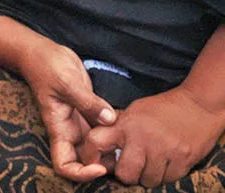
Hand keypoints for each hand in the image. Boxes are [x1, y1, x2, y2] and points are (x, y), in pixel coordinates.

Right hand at [17, 37, 116, 181]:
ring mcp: (81, 121)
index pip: (64, 165)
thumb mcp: (66, 82)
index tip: (99, 167)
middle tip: (123, 156)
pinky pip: (104, 127)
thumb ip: (88, 102)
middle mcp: (70, 130)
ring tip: (130, 142)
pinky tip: (128, 124)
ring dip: (113, 149)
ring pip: (98, 146)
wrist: (42, 52)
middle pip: (86, 161)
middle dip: (104, 164)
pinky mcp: (90, 111)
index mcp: (59, 128)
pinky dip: (116, 131)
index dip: (81, 173)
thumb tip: (110, 120)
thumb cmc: (45, 66)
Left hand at [83, 86, 224, 185]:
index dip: (90, 155)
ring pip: (147, 180)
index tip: (94, 161)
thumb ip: (118, 129)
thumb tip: (101, 150)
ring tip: (150, 162)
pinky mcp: (182, 160)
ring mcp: (164, 150)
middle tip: (131, 166)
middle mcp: (142, 138)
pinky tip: (165, 163)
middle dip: (126, 173)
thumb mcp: (133, 111)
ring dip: (147, 176)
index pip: (96, 142)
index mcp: (125, 124)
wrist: (197, 106)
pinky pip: (167, 180)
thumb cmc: (161, 109)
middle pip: (125, 173)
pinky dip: (165, 176)